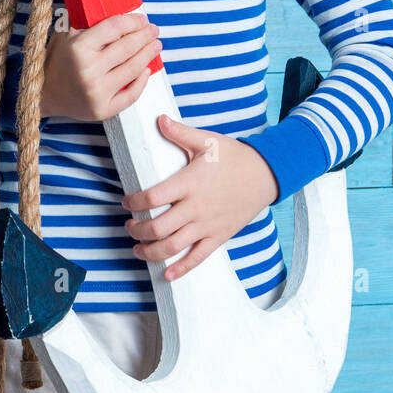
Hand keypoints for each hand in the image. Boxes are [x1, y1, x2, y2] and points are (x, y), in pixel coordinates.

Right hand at [39, 10, 161, 120]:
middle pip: (128, 48)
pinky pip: (131, 95)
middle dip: (145, 36)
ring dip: (149, 55)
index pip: (115, 28)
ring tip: (156, 46)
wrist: (44, 94)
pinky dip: (142, 81)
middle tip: (154, 30)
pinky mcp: (102, 111)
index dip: (133, 21)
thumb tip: (118, 9)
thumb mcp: (66, 35)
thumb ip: (88, 22)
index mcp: (78, 48)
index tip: (143, 19)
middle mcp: (88, 70)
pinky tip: (146, 70)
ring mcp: (96, 93)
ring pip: (133, 69)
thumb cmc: (58, 59)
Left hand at [121, 114, 278, 280]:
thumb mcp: (207, 141)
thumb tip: (159, 119)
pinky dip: (180, 269)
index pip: (152, 197)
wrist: (266, 174)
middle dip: (137, 231)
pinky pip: (197, 257)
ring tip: (138, 248)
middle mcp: (196, 207)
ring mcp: (207, 225)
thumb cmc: (235, 156)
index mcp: (189, 183)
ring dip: (150, 251)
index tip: (126, 201)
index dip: (133, 202)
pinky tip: (167, 274)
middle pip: (158, 228)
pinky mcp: (219, 236)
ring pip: (172, 247)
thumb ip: (180, 132)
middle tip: (129, 226)